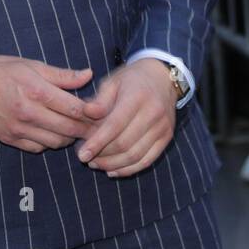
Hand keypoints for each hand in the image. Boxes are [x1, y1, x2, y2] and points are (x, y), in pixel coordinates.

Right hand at [0, 56, 93, 151]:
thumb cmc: (0, 70)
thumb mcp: (31, 65)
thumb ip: (62, 75)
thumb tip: (88, 75)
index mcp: (36, 90)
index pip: (75, 108)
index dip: (93, 113)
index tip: (103, 113)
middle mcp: (29, 112)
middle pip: (69, 129)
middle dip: (87, 130)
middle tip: (97, 127)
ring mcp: (19, 128)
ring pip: (56, 142)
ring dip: (69, 138)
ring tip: (75, 130)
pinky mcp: (11, 139)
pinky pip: (38, 148)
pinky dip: (50, 143)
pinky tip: (53, 133)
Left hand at [75, 58, 177, 177]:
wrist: (162, 78)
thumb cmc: (131, 80)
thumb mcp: (113, 82)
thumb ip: (100, 100)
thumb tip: (86, 113)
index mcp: (137, 96)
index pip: (115, 125)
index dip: (97, 142)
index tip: (81, 155)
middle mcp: (153, 112)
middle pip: (125, 143)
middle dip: (102, 155)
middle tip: (85, 159)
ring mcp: (163, 127)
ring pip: (135, 155)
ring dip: (113, 164)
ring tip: (95, 164)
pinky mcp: (167, 137)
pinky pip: (147, 160)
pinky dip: (128, 169)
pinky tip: (112, 170)